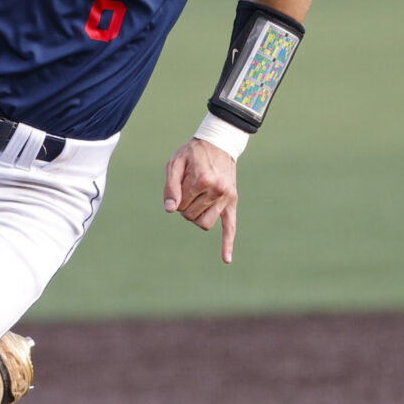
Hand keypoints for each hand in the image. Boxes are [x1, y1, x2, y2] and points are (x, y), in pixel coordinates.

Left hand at [162, 138, 238, 263]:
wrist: (219, 144)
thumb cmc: (193, 153)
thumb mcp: (175, 163)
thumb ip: (170, 186)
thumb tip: (170, 209)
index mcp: (202, 180)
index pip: (180, 205)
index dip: (176, 197)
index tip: (180, 182)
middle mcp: (217, 190)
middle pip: (191, 216)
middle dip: (184, 206)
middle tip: (188, 189)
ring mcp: (227, 198)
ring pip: (205, 223)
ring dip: (196, 217)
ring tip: (197, 200)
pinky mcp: (232, 203)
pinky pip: (231, 227)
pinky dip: (227, 244)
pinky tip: (226, 259)